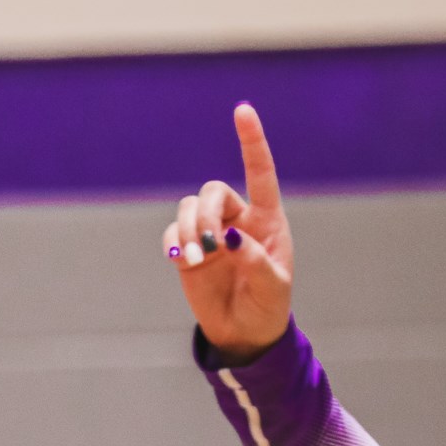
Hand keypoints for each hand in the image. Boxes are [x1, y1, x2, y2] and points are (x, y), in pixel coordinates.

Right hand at [161, 103, 295, 364]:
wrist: (244, 334)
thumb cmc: (268, 307)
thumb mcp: (272, 288)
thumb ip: (255, 262)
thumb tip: (230, 238)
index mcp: (267, 220)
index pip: (260, 172)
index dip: (251, 141)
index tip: (242, 110)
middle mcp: (237, 219)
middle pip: (213, 192)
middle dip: (206, 215)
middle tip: (208, 246)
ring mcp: (210, 233)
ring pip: (189, 208)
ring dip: (189, 230)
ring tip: (196, 260)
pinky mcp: (188, 250)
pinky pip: (173, 233)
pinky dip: (174, 242)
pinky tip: (180, 260)